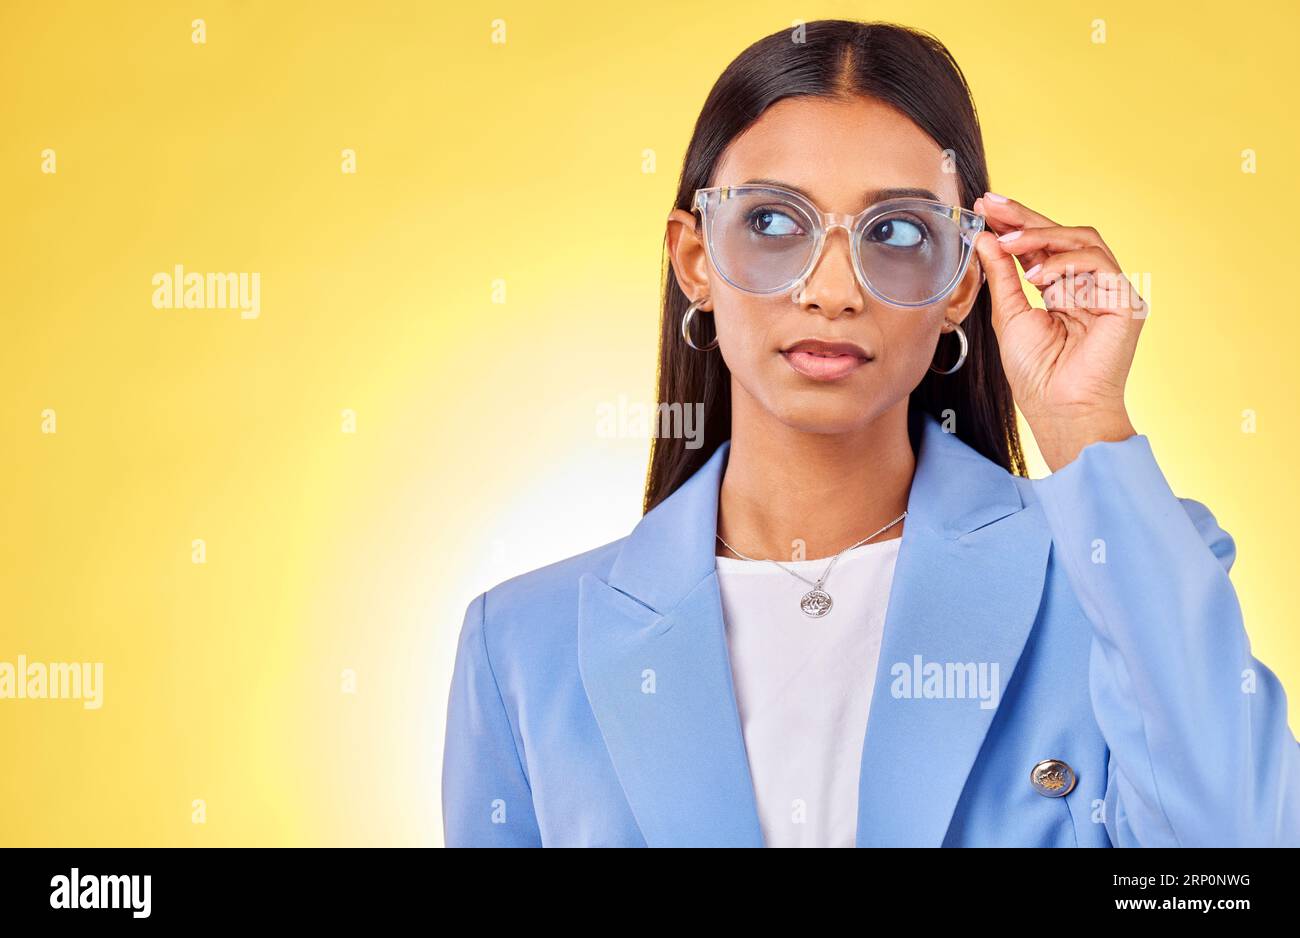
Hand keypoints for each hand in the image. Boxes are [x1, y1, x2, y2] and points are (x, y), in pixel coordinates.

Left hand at [972, 192, 1144, 471]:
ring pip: (1083, 240)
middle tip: (994, 205)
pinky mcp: (1125, 301)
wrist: (1058, 408)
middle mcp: (1090, 286)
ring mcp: (1110, 292)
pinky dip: (1065, 263)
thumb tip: (985, 238)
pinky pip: (1099, 263)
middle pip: (1063, 235)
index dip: (1016, 224)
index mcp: (1063, 290)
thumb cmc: (1037, 374)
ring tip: (1009, 244)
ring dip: (1041, 237)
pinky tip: (1039, 276)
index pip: (1042, 246)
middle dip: (1025, 217)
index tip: (986, 207)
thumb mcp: (1009, 315)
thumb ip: (1002, 275)